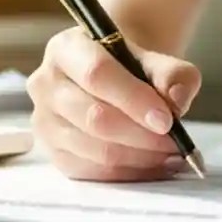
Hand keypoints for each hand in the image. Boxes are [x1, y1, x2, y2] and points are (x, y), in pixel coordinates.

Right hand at [26, 28, 200, 180]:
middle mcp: (46, 85)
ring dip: (140, 157)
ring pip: (95, 150)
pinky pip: (93, 172)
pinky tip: (154, 166)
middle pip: (94, 117)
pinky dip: (130, 172)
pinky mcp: (54, 154)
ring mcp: (45, 123)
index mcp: (66, 49)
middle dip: (142, 135)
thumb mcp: (156, 60)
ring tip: (172, 155)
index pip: (97, 74)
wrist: (112, 81)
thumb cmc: (131, 69)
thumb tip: (175, 102)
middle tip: (176, 143)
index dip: (134, 99)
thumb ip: (173, 75)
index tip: (167, 120)